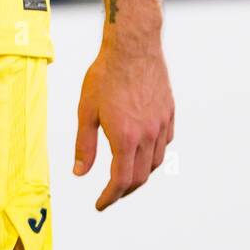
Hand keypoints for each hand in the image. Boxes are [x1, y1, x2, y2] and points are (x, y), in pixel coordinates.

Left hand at [73, 41, 174, 209]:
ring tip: (125, 174)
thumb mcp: (86, 109)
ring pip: (155, 162)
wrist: (133, 45)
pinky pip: (164, 144)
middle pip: (139, 177)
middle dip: (123, 191)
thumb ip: (84, 144)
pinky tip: (142, 149)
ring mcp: (161, 124)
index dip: (109, 197)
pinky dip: (153, 154)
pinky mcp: (169, 113)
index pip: (120, 181)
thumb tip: (80, 173)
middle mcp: (147, 135)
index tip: (100, 204)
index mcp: (125, 137)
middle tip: (110, 193)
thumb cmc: (105, 74)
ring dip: (140, 174)